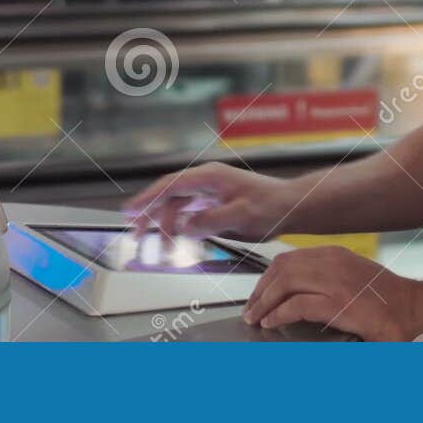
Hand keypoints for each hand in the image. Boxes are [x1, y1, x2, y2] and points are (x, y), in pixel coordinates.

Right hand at [123, 162, 297, 241]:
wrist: (291, 207)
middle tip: (137, 234)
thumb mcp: (243, 215)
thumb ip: (212, 220)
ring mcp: (209, 193)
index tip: (131, 211)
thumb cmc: (272, 206)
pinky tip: (175, 241)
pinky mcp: (214, 205)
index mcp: (210, 177)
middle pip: (169, 196)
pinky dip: (179, 227)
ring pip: (177, 207)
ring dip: (165, 225)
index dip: (148, 198)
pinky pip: (189, 214)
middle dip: (151, 214)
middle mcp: (206, 182)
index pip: (171, 186)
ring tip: (157, 245)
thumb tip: (185, 227)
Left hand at [242, 246, 422, 340]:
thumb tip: (296, 291)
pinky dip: (278, 314)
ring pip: (284, 284)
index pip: (289, 259)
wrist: (415, 310)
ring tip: (256, 318)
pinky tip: (271, 322)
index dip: (267, 277)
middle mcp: (333, 262)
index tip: (258, 293)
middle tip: (251, 308)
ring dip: (264, 302)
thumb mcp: (354, 278)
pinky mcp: (339, 303)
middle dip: (260, 289)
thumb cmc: (387, 300)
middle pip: (281, 269)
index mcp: (335, 254)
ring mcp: (335, 282)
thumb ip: (327, 278)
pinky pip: (296, 306)